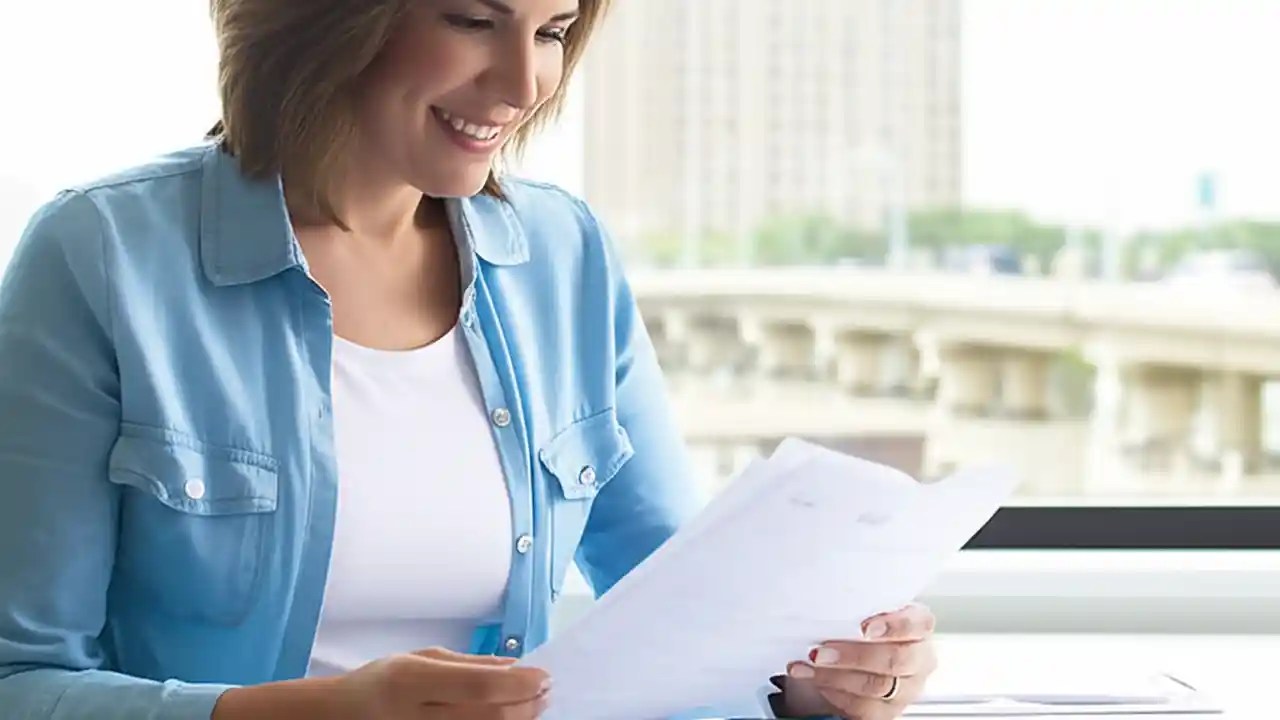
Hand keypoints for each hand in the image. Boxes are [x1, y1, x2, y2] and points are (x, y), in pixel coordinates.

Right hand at [335, 647, 550, 718]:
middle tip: (546, 691)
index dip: (519, 684)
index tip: (544, 675)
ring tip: (533, 706)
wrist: (339, 718)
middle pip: (489, 717)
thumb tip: (514, 666)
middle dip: (527, 705)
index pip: (479, 686)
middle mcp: (415, 716)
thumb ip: (468, 664)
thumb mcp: (419, 659)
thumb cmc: (381, 683)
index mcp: (411, 682)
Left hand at [780, 604, 936, 719]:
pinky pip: (865, 709)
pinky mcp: (888, 712)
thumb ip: (853, 608)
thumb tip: (821, 601)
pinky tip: (818, 682)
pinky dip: (836, 694)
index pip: (918, 623)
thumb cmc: (856, 631)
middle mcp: (918, 659)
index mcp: (918, 627)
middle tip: (821, 651)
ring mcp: (906, 689)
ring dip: (835, 676)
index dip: (894, 626)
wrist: (847, 663)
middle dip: (854, 655)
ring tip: (809, 666)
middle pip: (897, 659)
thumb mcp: (859, 613)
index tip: (865, 627)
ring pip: (877, 686)